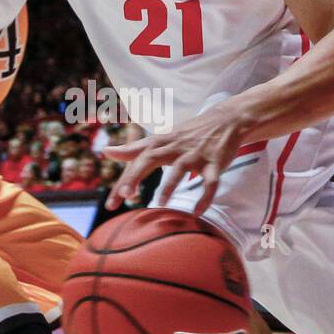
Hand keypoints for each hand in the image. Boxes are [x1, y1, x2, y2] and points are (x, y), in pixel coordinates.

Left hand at [103, 104, 248, 214]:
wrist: (226, 120)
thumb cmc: (187, 135)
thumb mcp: (160, 140)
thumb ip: (133, 149)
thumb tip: (106, 152)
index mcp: (159, 143)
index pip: (136, 163)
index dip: (123, 181)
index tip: (111, 203)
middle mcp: (175, 148)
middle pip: (151, 159)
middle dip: (137, 175)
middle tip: (125, 195)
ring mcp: (196, 155)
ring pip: (180, 169)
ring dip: (170, 185)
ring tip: (160, 203)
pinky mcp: (215, 163)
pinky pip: (211, 182)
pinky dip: (205, 197)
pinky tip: (196, 212)